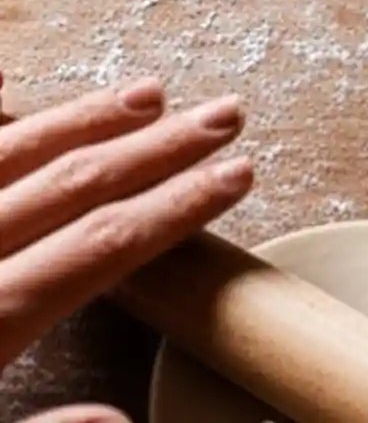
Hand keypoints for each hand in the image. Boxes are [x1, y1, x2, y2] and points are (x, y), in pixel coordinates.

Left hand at [0, 75, 252, 422]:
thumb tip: (119, 419)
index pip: (106, 244)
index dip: (180, 205)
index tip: (237, 174)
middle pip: (76, 183)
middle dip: (162, 146)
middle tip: (223, 115)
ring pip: (13, 151)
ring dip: (88, 117)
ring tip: (149, 92)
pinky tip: (10, 84)